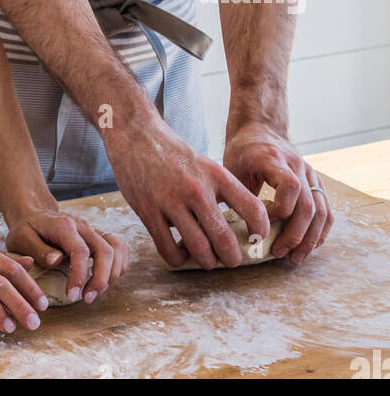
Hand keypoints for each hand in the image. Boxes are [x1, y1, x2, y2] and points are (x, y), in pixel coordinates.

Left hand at [5, 207, 128, 302]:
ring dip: (111, 274)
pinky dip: (118, 266)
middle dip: (100, 279)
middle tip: (86, 299)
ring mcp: (93, 231)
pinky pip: (120, 249)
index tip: (71, 295)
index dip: (79, 276)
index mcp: (63, 226)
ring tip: (94, 292)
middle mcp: (83, 226)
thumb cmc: (27, 229)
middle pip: (106, 251)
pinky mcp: (99, 237)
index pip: (81, 251)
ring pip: (117, 249)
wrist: (34, 215)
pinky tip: (104, 281)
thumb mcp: (21, 238)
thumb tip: (57, 261)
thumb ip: (37, 249)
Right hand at [104, 102, 271, 268]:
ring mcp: (171, 201)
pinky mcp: (148, 211)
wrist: (135, 134)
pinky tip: (179, 251)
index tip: (256, 239)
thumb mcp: (204, 164)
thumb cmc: (172, 152)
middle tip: (230, 260)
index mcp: (216, 175)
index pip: (253, 208)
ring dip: (206, 262)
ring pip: (199, 249)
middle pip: (225, 239)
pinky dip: (178, 259)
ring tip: (206, 259)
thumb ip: (220, 191)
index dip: (260, 230)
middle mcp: (197, 189)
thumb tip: (236, 226)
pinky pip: (168, 250)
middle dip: (232, 258)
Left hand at [223, 121, 332, 263]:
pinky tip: (310, 246)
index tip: (261, 225)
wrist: (260, 128)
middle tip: (279, 253)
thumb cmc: (242, 151)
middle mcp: (297, 165)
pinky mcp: (315, 181)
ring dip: (310, 238)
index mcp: (274, 159)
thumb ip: (237, 197)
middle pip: (308, 204)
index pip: (290, 187)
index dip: (279, 212)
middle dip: (295, 234)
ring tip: (296, 258)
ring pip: (321, 210)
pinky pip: (326, 209)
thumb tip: (234, 233)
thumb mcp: (232, 169)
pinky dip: (320, 230)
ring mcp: (309, 173)